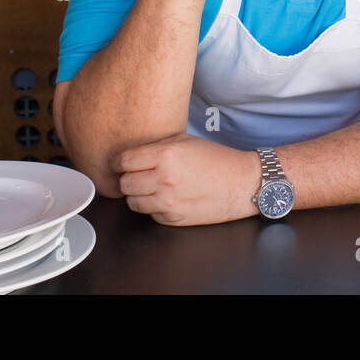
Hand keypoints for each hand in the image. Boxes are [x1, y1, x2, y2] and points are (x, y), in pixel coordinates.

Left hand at [111, 133, 259, 225]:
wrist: (240, 183)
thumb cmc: (215, 159)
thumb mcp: (184, 140)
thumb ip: (156, 145)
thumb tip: (130, 153)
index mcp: (165, 155)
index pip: (123, 161)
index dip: (118, 162)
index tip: (120, 163)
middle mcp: (164, 179)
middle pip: (124, 183)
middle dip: (127, 178)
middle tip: (137, 174)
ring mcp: (168, 202)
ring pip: (133, 202)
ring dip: (138, 194)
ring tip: (151, 186)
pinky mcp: (174, 219)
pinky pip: (150, 214)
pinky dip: (153, 206)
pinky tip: (166, 197)